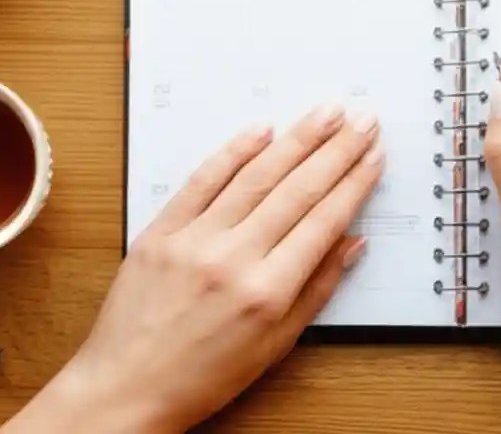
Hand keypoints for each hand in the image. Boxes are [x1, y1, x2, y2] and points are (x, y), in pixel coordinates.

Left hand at [0, 104, 382, 433]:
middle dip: (337, 150)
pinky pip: (202, 181)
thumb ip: (316, 289)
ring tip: (326, 112)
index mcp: (267, 292)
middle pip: (297, 190)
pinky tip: (261, 129)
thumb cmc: (202, 378)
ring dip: (296, 139)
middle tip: (363, 119)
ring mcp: (194, 240)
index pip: (323, 222)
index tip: (374, 156)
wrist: (126, 389)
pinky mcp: (160, 232)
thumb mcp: (275, 347)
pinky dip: (233, 151)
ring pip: (256, 177)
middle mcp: (233, 259)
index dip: (354, 184)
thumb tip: (352, 242)